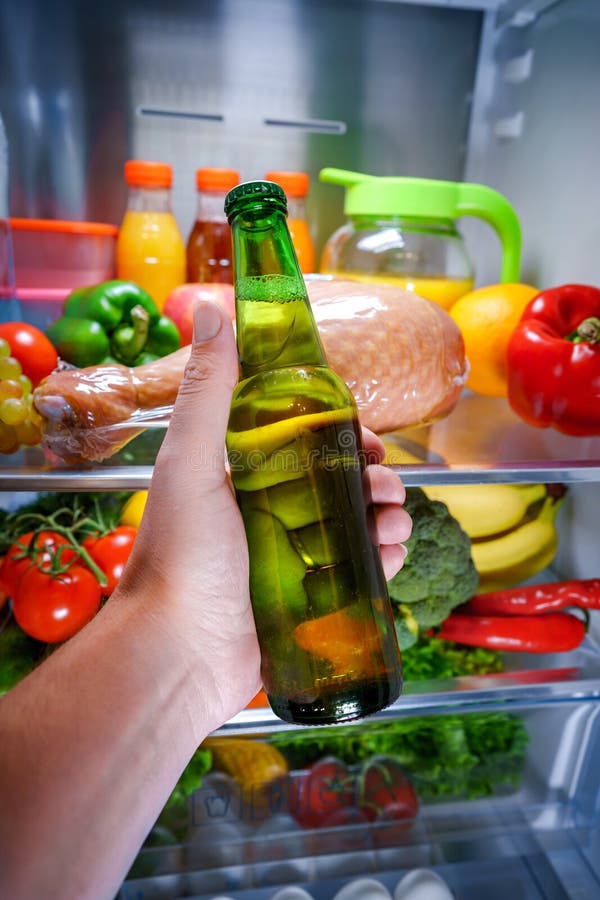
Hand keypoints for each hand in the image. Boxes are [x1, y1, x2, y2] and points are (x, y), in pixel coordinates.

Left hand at [118, 302, 411, 730]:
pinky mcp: (311, 596)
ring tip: (393, 521)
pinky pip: (360, 567)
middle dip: (375, 475)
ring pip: (358, 521)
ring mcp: (293, 555)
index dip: (342, 432)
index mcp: (245, 473)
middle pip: (341, 479)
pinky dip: (383, 557)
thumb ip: (208, 390)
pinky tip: (390, 555)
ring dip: (388, 513)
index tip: (362, 437)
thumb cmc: (180, 558)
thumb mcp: (192, 463)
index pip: (306, 438)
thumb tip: (211, 308)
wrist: (180, 655)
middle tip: (385, 485)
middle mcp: (271, 509)